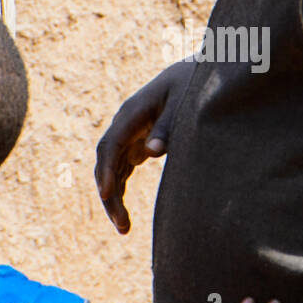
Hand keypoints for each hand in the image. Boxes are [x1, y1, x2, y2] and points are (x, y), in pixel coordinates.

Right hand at [94, 62, 192, 233]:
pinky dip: (121, 190)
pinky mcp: (136, 143)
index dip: (108, 170)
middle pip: (106, 161)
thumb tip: (152, 152)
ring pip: (111, 169)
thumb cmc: (193, 86)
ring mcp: (129, 134)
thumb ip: (169, 126)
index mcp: (133, 112)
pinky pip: (122, 169)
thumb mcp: (186, 103)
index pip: (112, 144)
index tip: (108, 195)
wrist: (197, 73)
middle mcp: (125, 124)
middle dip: (109, 193)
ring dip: (113, 197)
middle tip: (122, 225)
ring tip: (124, 228)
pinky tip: (125, 215)